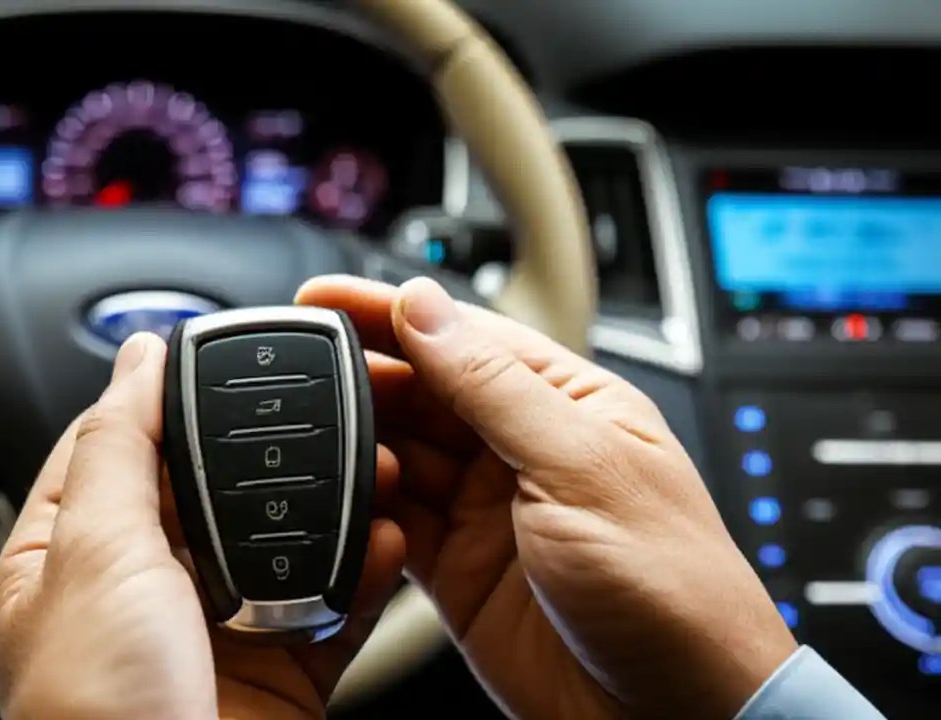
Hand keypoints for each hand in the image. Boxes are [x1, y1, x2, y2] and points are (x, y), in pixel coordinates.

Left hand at [0, 332, 404, 719]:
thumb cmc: (97, 719)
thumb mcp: (94, 557)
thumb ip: (120, 449)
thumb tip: (136, 359)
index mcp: (65, 559)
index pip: (114, 446)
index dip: (167, 398)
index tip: (222, 358)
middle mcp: (136, 596)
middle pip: (209, 492)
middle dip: (268, 451)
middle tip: (324, 407)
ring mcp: (207, 637)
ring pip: (278, 547)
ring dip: (328, 508)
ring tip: (372, 467)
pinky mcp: (271, 677)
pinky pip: (327, 613)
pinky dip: (362, 579)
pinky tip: (384, 548)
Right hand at [297, 276, 796, 719]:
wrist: (677, 716)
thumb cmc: (674, 591)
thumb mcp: (581, 468)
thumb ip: (493, 388)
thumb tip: (426, 308)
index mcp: (568, 403)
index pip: (464, 336)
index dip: (390, 312)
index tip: (322, 299)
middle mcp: (523, 451)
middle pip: (422, 392)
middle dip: (360, 375)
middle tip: (300, 368)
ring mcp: (487, 513)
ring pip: (399, 456)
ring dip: (356, 445)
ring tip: (312, 434)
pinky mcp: (459, 572)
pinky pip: (392, 526)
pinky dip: (360, 513)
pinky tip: (338, 500)